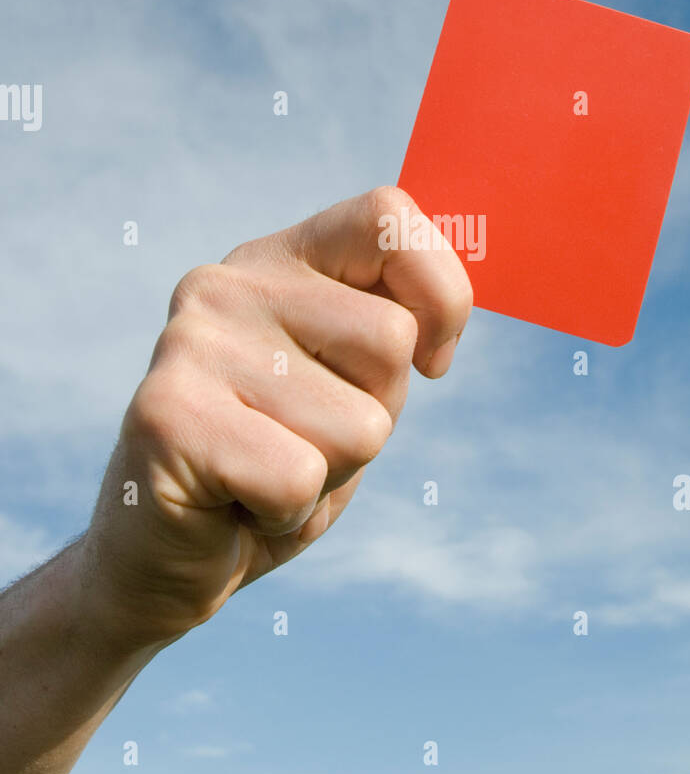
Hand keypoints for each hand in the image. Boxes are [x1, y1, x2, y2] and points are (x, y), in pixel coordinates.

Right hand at [80, 187, 471, 649]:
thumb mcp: (351, 386)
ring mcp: (190, 343)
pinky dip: (285, 512)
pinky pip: (298, 477)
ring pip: (360, 424)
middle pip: (391, 340)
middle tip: (303, 439)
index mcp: (279, 260)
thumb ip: (391, 333)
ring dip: (330, 474)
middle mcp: (228, 283)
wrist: (165, 558)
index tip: (428, 362)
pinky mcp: (166, 414)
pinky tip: (236, 503)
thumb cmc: (278, 465)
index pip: (388, 216)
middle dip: (375, 416)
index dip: (441, 293)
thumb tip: (441, 318)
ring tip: (264, 474)